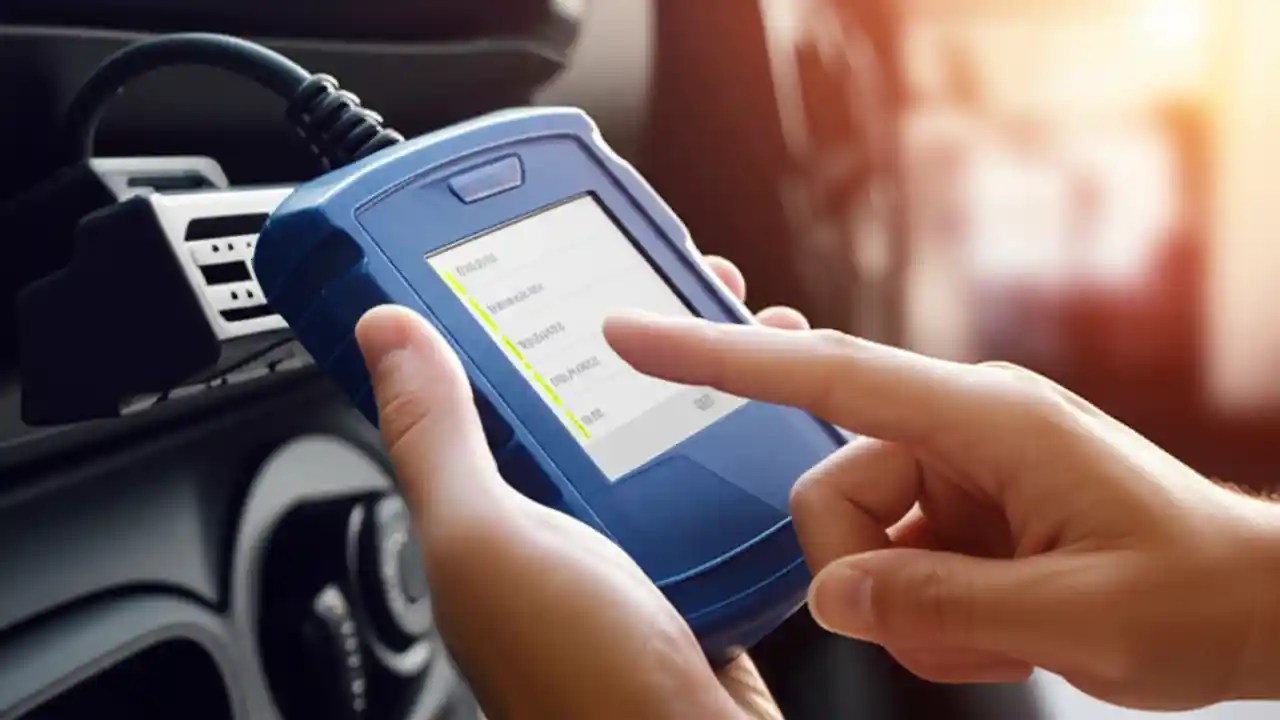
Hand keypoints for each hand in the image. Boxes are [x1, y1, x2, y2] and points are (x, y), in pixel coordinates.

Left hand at [355, 257, 797, 719]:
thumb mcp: (485, 540)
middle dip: (622, 316)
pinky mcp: (696, 559)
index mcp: (489, 506)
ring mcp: (630, 538)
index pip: (477, 378)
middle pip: (580, 386)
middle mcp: (555, 518)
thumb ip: (436, 439)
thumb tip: (382, 333)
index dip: (501, 302)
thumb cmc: (579, 683)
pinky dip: (740, 426)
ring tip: (726, 312)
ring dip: (693, 362)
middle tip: (658, 264)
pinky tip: (765, 398)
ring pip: (655, 420)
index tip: (534, 237)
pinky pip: (714, 471)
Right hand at [603, 317, 1279, 710]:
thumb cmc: (1195, 591)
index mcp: (984, 419)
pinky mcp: (965, 511)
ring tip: (1001, 624)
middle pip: (829, 493)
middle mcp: (961, 430)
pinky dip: (931, 611)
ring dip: (910, 604)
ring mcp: (961, 471)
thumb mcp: (1074, 618)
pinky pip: (895, 563)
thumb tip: (833, 596)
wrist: (1255, 603)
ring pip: (858, 541)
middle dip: (867, 575)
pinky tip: (1000, 622)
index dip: (716, 356)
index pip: (823, 375)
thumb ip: (938, 606)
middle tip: (956, 618)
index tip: (634, 334)